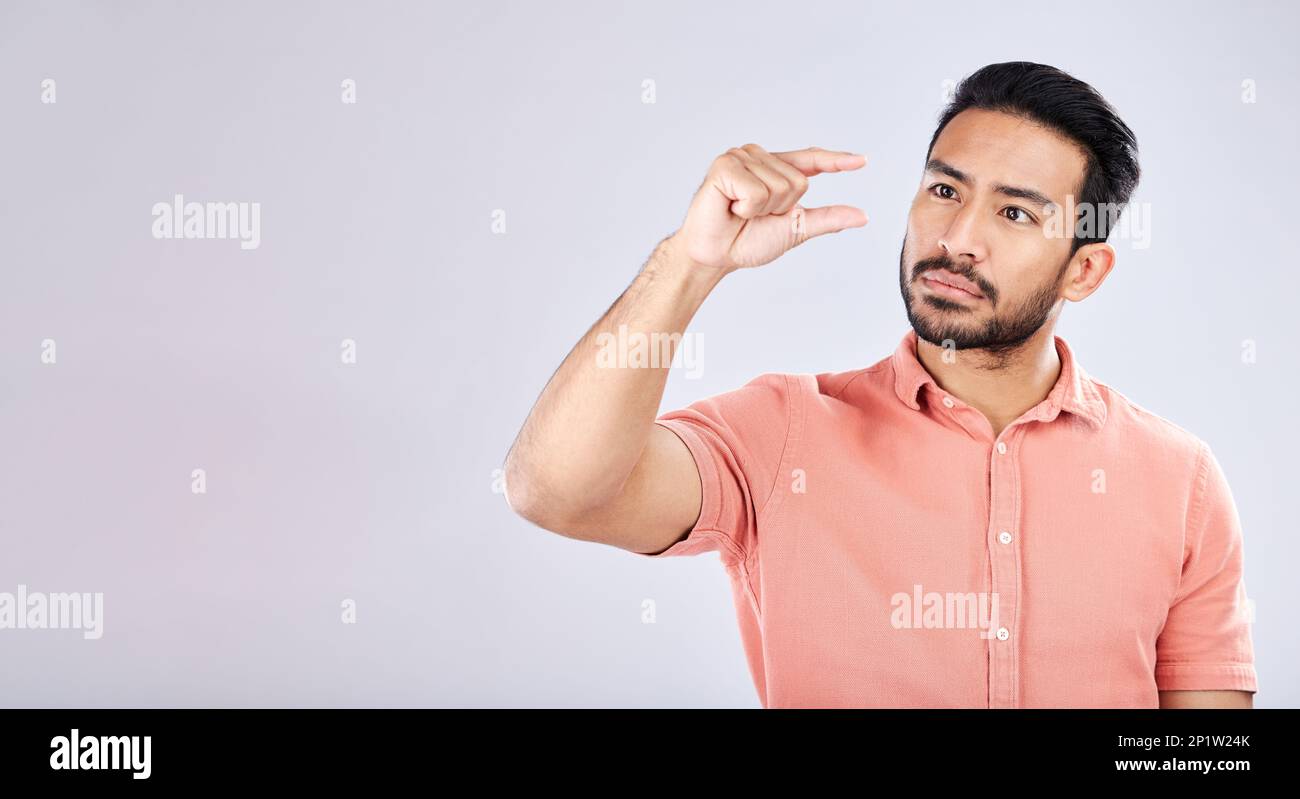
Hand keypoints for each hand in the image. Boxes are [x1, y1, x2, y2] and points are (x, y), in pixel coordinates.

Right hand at [673, 143, 867, 273]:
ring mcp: (741, 157)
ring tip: (740, 212)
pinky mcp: (724, 165)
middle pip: (798, 181)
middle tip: (754, 215)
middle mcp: (759, 157)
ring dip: (761, 210)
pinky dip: (746, 208)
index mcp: (776, 169)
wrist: (716, 255)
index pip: (811, 160)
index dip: (836, 160)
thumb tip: (861, 216)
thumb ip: (827, 219)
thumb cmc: (747, 241)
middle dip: (780, 207)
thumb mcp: (795, 229)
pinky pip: (756, 191)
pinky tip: (730, 208)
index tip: (861, 161)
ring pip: (779, 186)